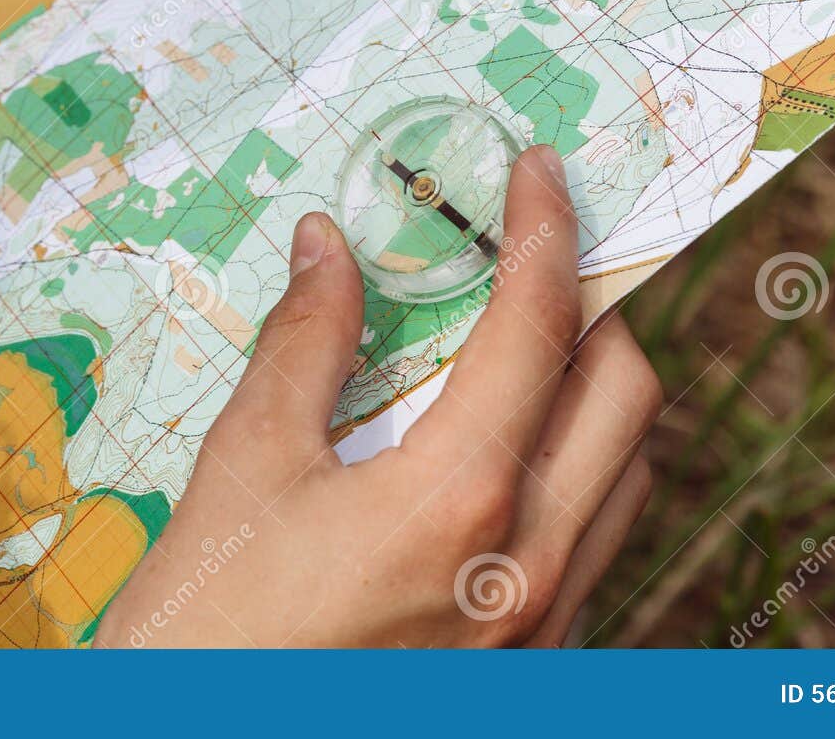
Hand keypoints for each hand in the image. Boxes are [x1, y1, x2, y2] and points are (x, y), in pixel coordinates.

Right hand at [94, 146, 661, 647]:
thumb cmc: (207, 629)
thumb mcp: (245, 467)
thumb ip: (305, 344)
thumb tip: (328, 246)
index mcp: (459, 497)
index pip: (538, 327)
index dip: (544, 230)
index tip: (540, 171)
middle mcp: (525, 562)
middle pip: (623, 392)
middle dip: (591, 306)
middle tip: (533, 262)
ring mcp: (541, 624)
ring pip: (627, 472)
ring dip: (594, 391)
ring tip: (522, 350)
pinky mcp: (532, 664)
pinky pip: (596, 540)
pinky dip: (578, 470)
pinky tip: (506, 455)